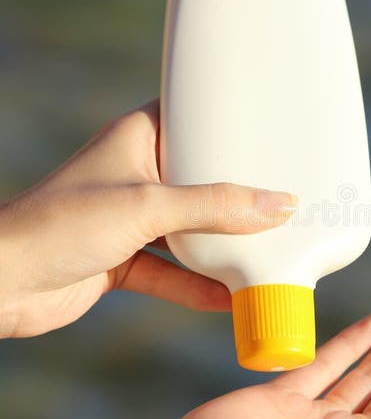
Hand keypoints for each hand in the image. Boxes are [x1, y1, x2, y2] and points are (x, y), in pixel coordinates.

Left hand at [0, 101, 295, 336]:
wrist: (1, 284)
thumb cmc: (60, 224)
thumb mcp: (147, 207)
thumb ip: (214, 207)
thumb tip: (280, 205)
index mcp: (139, 138)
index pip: (196, 119)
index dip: (235, 125)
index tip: (281, 132)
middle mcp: (138, 173)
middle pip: (203, 181)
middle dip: (242, 196)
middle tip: (293, 197)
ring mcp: (132, 219)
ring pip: (192, 230)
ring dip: (226, 246)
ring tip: (276, 251)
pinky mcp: (125, 260)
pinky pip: (175, 271)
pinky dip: (201, 286)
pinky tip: (236, 299)